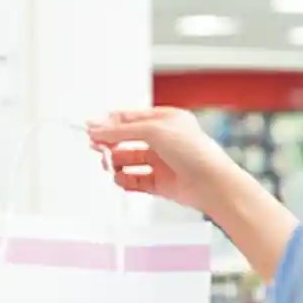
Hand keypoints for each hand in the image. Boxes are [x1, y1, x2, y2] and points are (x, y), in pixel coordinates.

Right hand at [87, 107, 237, 213]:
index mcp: (165, 120)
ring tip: (109, 166)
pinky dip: (125, 180)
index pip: (130, 118)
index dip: (109, 123)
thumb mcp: (153, 131)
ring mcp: (162, 162)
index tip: (91, 129)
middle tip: (96, 148)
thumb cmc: (194, 151)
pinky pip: (136, 181)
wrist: (212, 183)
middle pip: (127, 140)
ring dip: (116, 163)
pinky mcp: (161, 183)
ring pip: (129, 161)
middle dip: (110, 143)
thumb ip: (121, 130)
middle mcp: (163, 140)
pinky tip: (120, 179)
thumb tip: (96, 128)